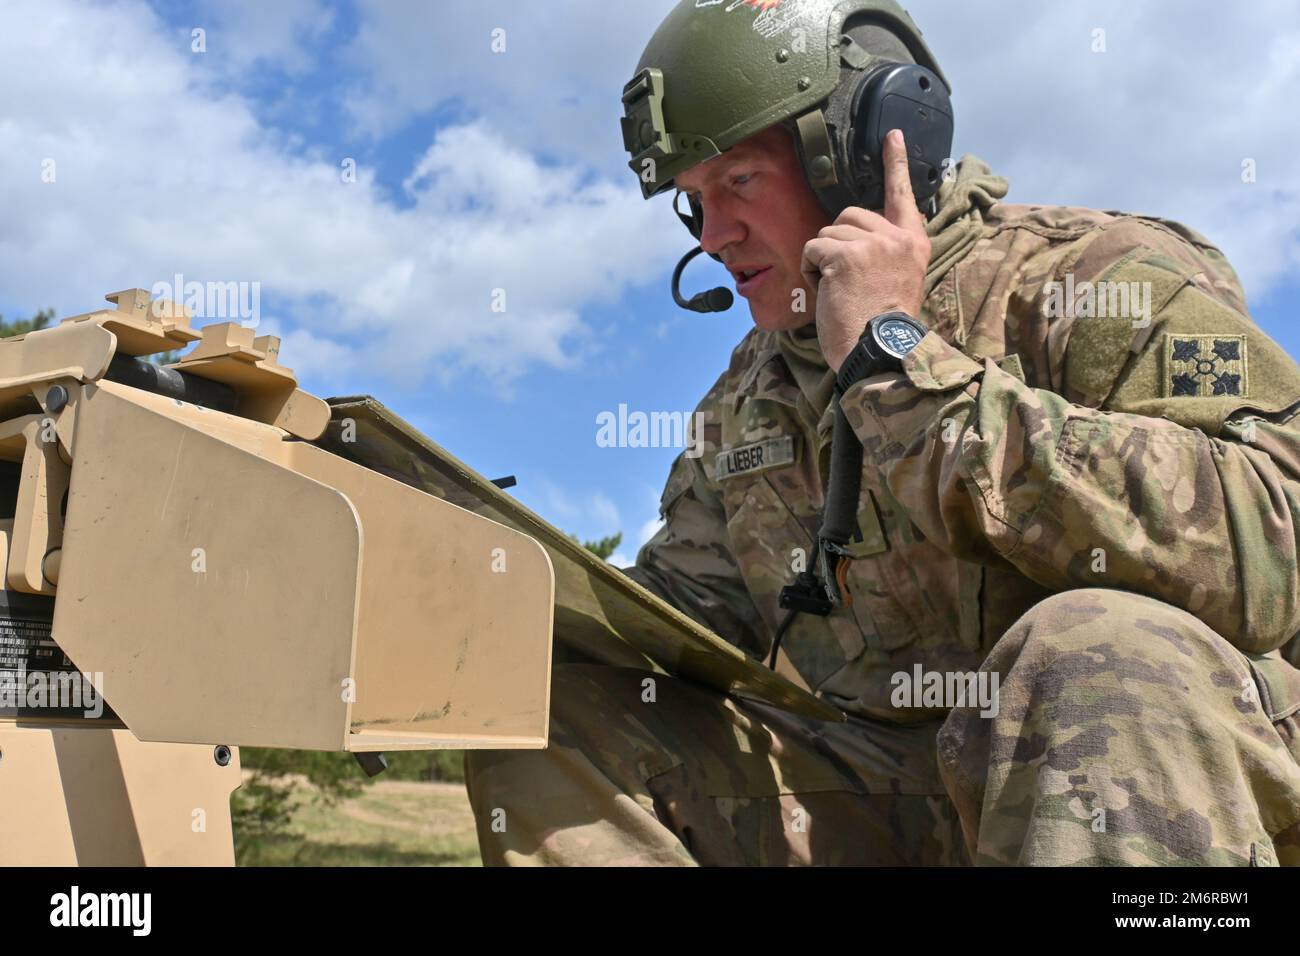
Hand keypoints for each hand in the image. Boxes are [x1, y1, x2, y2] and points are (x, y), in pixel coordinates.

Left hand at [801, 129, 930, 372]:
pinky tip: (827, 291)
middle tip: (846, 278)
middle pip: (851, 214)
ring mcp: (872, 244)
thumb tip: (854, 234)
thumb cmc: (882, 325)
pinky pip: (813, 246)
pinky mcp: (845, 254)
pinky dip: (811, 269)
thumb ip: (885, 252)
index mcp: (914, 243)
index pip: (903, 194)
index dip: (896, 163)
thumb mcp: (898, 279)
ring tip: (840, 289)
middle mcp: (896, 237)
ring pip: (828, 231)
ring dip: (823, 258)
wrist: (879, 351)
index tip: (891, 135)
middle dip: (838, 241)